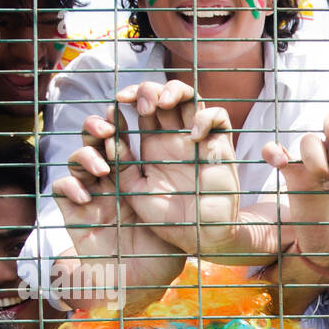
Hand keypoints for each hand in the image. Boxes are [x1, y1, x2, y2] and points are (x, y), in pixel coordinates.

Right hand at [50, 111, 186, 307]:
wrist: (137, 287)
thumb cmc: (161, 257)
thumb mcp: (181, 220)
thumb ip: (186, 193)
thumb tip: (204, 156)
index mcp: (138, 177)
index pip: (129, 138)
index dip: (128, 120)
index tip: (136, 110)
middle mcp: (113, 180)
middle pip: (100, 140)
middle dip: (100, 126)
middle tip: (110, 129)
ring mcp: (92, 194)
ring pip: (78, 158)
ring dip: (86, 155)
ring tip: (102, 169)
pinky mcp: (74, 212)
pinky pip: (62, 188)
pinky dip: (70, 187)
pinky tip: (85, 197)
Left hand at [100, 80, 241, 255]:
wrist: (199, 238)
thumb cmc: (168, 220)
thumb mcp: (133, 191)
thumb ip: (121, 164)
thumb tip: (108, 136)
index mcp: (154, 145)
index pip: (143, 106)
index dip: (132, 96)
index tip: (119, 101)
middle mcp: (176, 138)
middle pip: (165, 95)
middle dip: (150, 89)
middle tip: (142, 104)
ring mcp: (199, 141)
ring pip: (192, 98)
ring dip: (176, 91)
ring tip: (162, 104)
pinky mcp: (221, 149)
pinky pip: (219, 118)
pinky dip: (206, 117)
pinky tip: (192, 134)